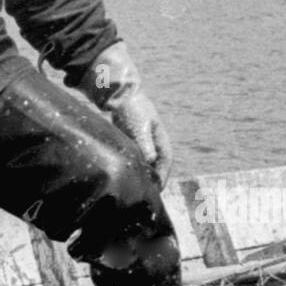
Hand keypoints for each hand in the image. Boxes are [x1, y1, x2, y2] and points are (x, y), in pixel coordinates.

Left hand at [79, 42, 173, 189]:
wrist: (119, 93)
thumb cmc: (131, 110)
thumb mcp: (139, 128)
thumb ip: (145, 145)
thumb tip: (151, 161)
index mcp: (160, 138)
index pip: (166, 161)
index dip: (163, 176)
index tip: (158, 190)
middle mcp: (154, 139)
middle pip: (157, 162)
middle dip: (154, 176)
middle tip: (147, 191)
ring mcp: (144, 137)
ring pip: (147, 159)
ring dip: (144, 170)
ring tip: (137, 185)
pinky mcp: (133, 136)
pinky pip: (136, 154)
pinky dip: (134, 162)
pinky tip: (127, 169)